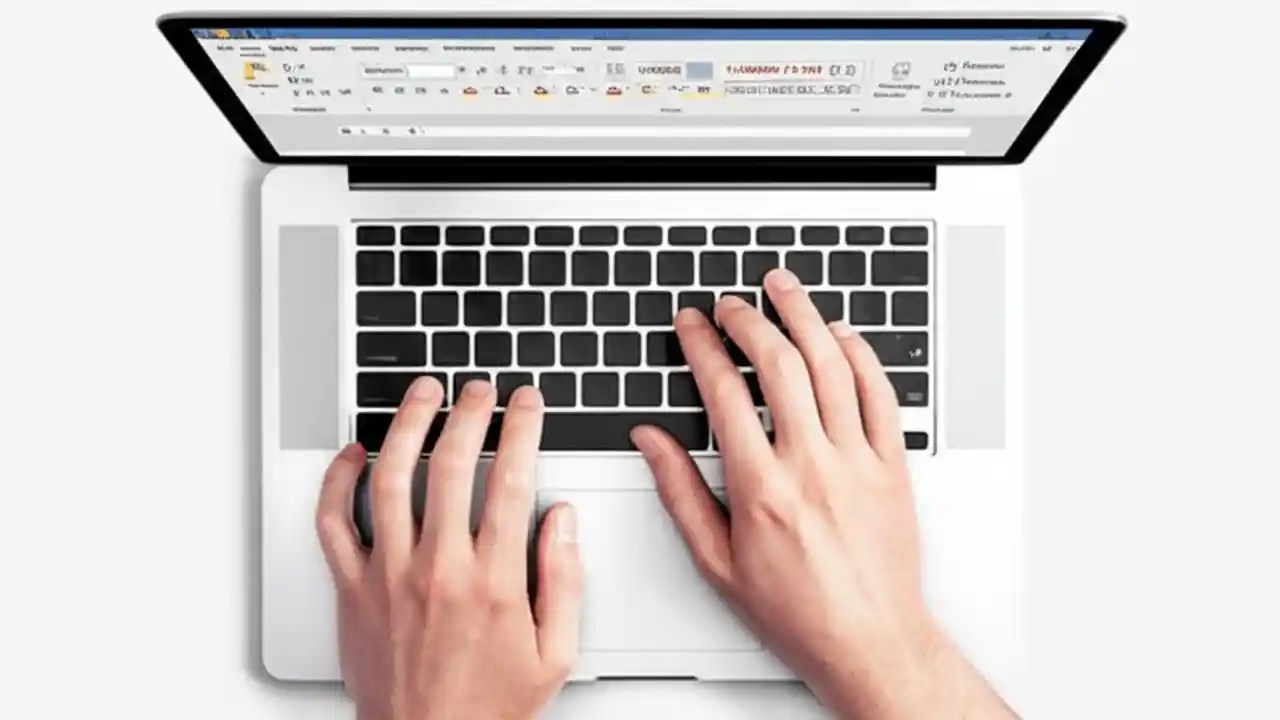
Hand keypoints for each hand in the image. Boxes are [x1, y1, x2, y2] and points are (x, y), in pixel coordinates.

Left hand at [316, 379, 580, 719]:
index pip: (510, 481)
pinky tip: (355, 452)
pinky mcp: (352, 590)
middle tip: (480, 389)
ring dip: (408, 424)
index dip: (523, 430)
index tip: (528, 404)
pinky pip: (333, 522)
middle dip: (470, 413)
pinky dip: (338, 480)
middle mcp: (437, 570)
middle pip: (450, 465)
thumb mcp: (554, 654)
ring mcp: (388, 576)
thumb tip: (563, 519)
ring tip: (424, 393)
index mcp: (493, 582)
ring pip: (391, 478)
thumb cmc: (488, 709)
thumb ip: (563, 581)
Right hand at [632, 268, 1014, 719]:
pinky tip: (841, 335)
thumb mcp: (716, 560)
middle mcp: (811, 465)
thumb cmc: (795, 610)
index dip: (702, 346)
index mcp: (761, 487)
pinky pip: (880, 394)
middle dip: (748, 320)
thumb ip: (680, 491)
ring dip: (804, 316)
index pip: (724, 392)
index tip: (691, 324)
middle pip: (779, 365)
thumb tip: (651, 440)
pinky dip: (861, 355)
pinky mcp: (893, 466)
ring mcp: (858, 461)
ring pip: (832, 366)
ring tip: (783, 288)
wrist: (869, 640)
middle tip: (731, 304)